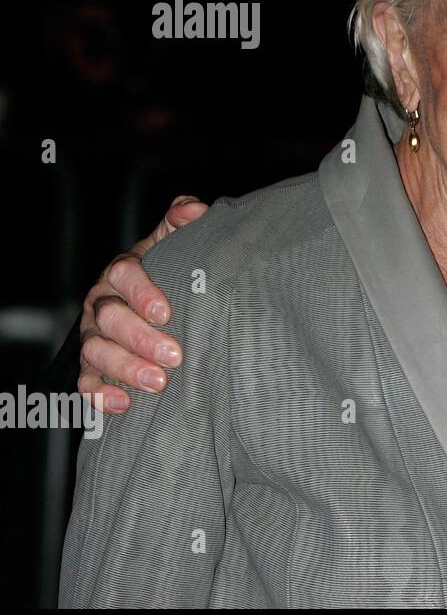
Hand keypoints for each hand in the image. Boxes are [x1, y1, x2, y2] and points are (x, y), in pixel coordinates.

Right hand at [76, 196, 207, 412]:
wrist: (164, 304)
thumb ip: (184, 222)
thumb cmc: (173, 271)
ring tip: (158, 383)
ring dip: (125, 369)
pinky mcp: (92, 365)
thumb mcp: (179, 244)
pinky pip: (86, 381)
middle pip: (110, 319)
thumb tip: (192, 209)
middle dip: (141, 339)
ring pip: (96, 352)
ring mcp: (94, 335)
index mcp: (122, 271)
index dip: (142, 293)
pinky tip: (123, 404)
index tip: (167, 312)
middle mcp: (102, 302)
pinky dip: (100, 394)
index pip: (124, 275)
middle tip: (175, 355)